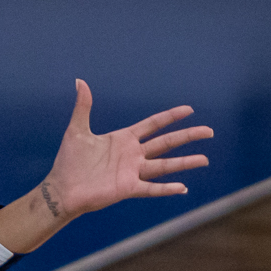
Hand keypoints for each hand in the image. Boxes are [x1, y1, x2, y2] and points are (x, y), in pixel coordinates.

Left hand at [41, 79, 210, 220]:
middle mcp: (132, 155)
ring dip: (185, 163)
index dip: (170, 116)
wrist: (62, 188)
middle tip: (209, 131)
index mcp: (123, 139)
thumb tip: (80, 81)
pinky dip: (166, 189)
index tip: (189, 109)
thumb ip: (83, 107)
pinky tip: (182, 188)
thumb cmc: (68, 162)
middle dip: (187, 136)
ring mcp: (132, 172)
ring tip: (204, 160)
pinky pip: (151, 188)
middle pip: (166, 143)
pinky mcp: (127, 188)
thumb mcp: (76, 130)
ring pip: (165, 166)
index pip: (153, 124)